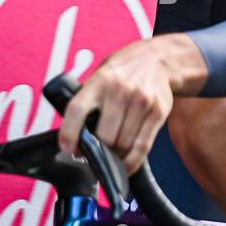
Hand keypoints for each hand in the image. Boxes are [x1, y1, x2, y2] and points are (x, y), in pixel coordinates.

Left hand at [57, 37, 178, 174]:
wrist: (158, 59)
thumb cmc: (122, 72)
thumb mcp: (101, 75)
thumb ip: (88, 99)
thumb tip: (74, 135)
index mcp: (99, 80)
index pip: (77, 109)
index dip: (69, 133)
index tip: (67, 148)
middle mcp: (120, 90)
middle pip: (105, 136)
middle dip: (97, 151)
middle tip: (94, 154)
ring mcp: (141, 100)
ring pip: (123, 144)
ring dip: (115, 157)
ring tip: (111, 155)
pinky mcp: (158, 111)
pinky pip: (142, 147)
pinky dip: (131, 162)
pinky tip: (125, 166)